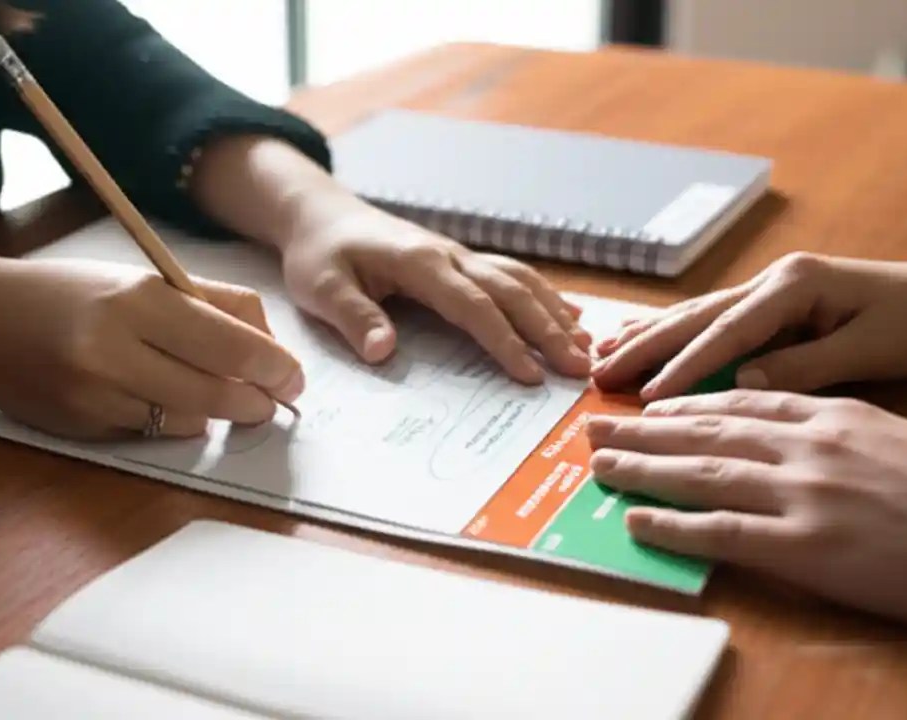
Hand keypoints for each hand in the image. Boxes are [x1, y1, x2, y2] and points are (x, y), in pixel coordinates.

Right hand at [0, 259, 303, 439]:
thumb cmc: (76, 295)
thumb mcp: (143, 280)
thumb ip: (214, 305)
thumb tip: (271, 346)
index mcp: (137, 299)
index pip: (232, 344)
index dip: (275, 367)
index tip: (293, 376)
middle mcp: (114, 349)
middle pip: (218, 391)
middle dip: (258, 401)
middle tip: (274, 400)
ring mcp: (96, 395)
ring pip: (190, 421)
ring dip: (218, 414)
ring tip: (225, 398)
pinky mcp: (84, 429)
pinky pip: (154, 434)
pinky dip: (174, 422)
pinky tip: (166, 401)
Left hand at [279, 199, 591, 383]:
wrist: (320, 213)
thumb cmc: (319, 254)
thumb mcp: (321, 287)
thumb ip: (353, 317)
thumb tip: (384, 351)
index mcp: (419, 263)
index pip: (473, 306)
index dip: (504, 341)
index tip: (531, 375)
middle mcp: (450, 254)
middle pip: (511, 291)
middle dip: (549, 330)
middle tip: (581, 369)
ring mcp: (460, 254)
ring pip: (521, 280)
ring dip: (555, 313)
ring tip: (586, 349)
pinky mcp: (461, 259)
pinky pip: (513, 274)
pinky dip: (546, 295)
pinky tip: (571, 315)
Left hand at [585, 390, 906, 625]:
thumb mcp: (885, 433)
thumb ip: (826, 426)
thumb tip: (779, 427)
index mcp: (827, 415)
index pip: (737, 402)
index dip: (682, 401)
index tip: (645, 403)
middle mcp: (804, 446)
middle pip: (704, 430)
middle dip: (642, 428)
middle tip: (593, 426)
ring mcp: (800, 494)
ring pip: (699, 472)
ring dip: (640, 468)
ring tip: (599, 465)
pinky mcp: (805, 545)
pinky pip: (720, 531)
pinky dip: (671, 524)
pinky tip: (636, 520)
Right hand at [592, 253, 906, 399]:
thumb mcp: (872, 350)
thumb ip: (806, 366)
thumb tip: (745, 385)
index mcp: (795, 287)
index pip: (727, 332)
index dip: (684, 366)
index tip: (647, 397)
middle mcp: (773, 282)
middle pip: (697, 317)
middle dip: (646, 347)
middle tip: (598, 375)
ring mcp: (770, 290)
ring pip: (696, 315)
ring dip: (648, 337)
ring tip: (600, 355)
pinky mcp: (772, 305)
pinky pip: (711, 321)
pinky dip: (672, 333)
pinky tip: (639, 337)